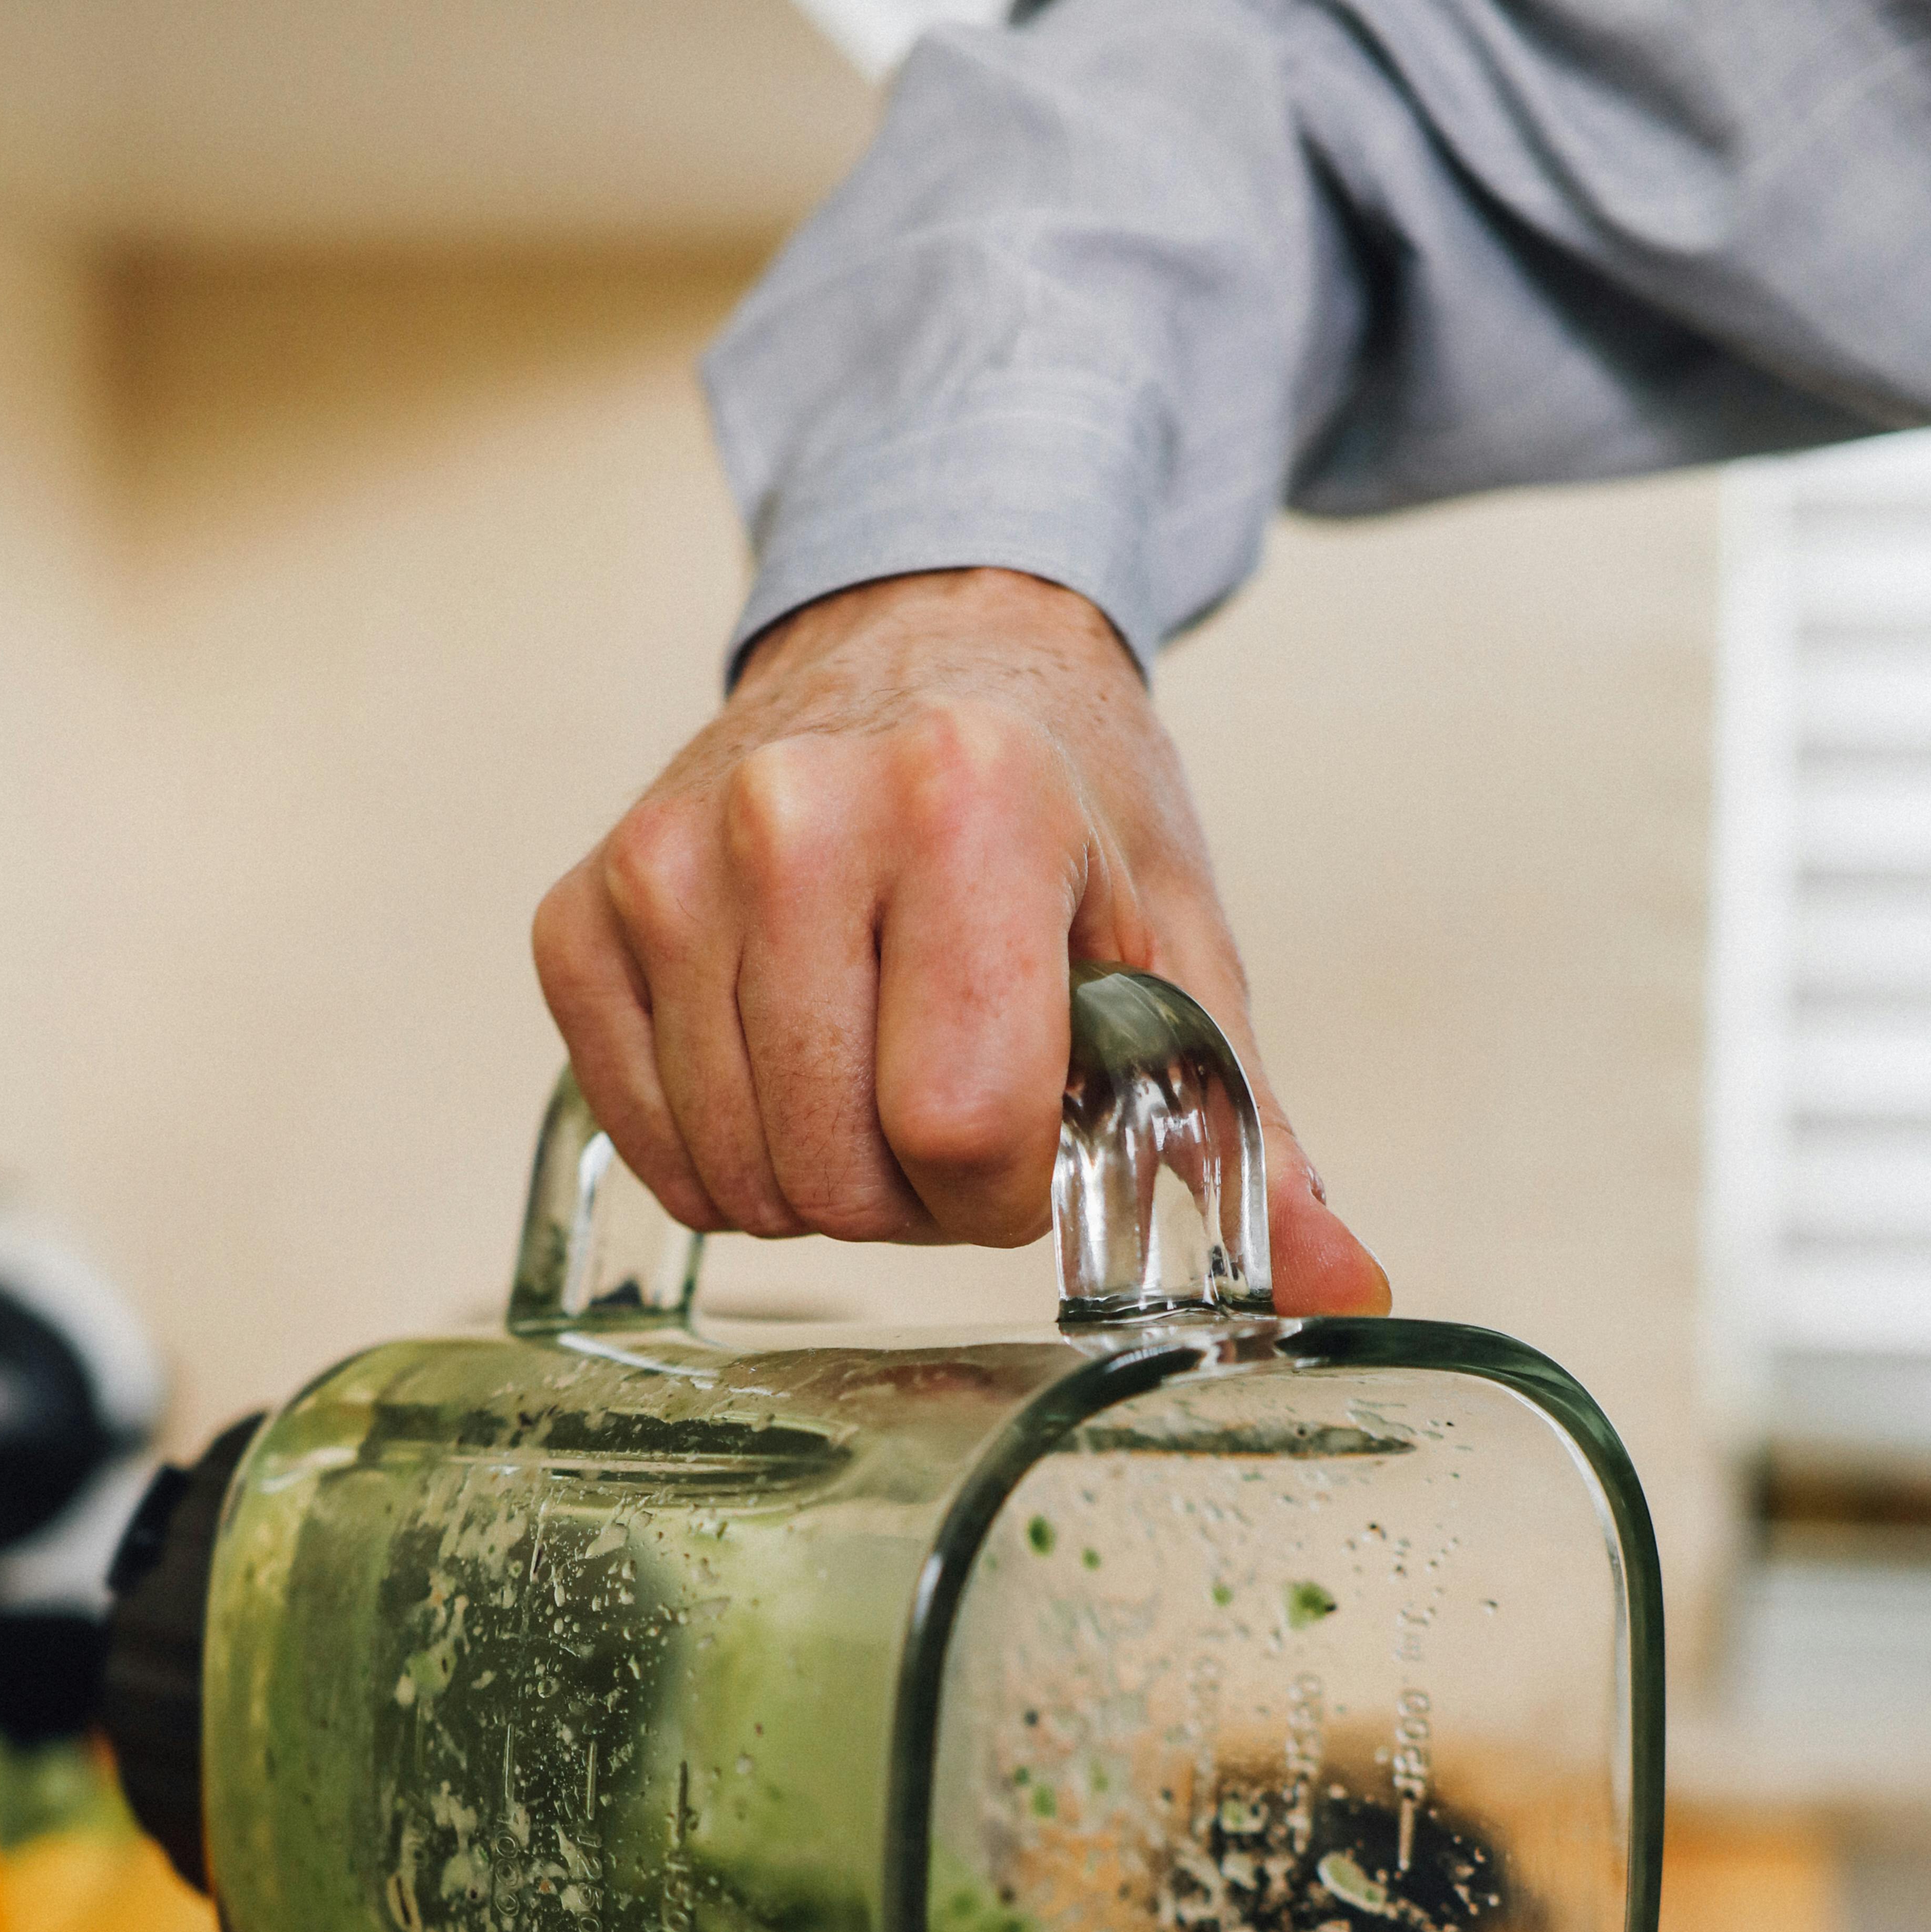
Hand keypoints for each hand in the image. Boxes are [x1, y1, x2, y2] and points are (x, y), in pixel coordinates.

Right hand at [534, 569, 1388, 1312]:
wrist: (924, 641)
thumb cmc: (1055, 799)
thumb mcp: (1176, 947)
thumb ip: (1243, 1132)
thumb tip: (1349, 1290)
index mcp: (971, 805)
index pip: (961, 1125)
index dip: (1013, 1178)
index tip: (1039, 1117)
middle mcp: (794, 817)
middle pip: (844, 1174)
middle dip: (922, 1193)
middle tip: (959, 1095)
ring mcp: (667, 866)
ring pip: (743, 1180)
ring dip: (827, 1179)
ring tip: (877, 1068)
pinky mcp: (581, 914)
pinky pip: (653, 1145)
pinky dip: (729, 1152)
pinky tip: (788, 1063)